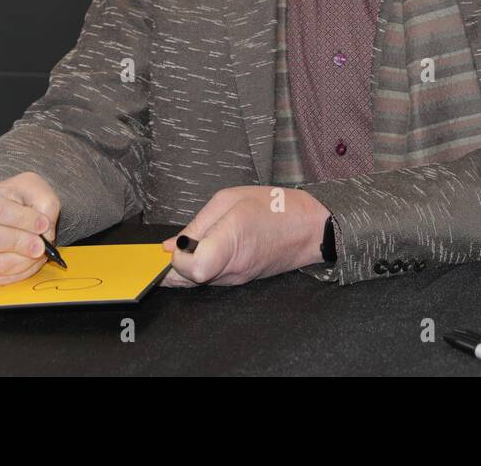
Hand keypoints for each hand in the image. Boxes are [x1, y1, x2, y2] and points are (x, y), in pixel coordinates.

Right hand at [0, 171, 60, 286]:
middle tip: (41, 245)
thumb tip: (44, 231)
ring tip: (38, 255)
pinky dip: (12, 276)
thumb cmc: (8, 199)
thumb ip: (41, 201)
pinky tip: (26, 265)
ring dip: (19, 262)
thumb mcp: (27, 187)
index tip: (42, 224)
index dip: (20, 219)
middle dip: (19, 243)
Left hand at [159, 186, 330, 286]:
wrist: (310, 229)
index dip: (177, 258)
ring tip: (194, 242)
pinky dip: (202, 266)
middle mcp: (232, 269)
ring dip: (188, 265)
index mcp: (230, 243)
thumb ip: (197, 224)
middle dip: (174, 264)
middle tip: (176, 245)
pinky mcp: (240, 280)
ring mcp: (237, 279)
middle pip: (188, 279)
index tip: (178, 243)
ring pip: (197, 281)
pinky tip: (206, 248)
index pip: (192, 269)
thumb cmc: (274, 207)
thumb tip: (170, 246)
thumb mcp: (230, 199)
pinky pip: (211, 278)